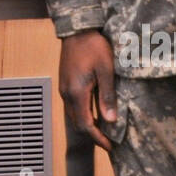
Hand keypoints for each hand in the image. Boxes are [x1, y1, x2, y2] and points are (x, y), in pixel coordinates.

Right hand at [58, 30, 117, 152]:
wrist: (77, 29)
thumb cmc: (93, 46)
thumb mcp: (106, 70)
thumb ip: (107, 96)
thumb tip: (111, 120)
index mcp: (77, 93)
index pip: (86, 125)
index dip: (98, 138)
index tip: (111, 146)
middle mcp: (67, 94)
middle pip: (78, 123)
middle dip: (93, 135)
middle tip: (109, 141)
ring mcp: (64, 88)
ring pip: (73, 115)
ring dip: (87, 125)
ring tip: (104, 129)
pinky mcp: (65, 83)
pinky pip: (72, 106)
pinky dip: (83, 114)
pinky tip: (94, 111)